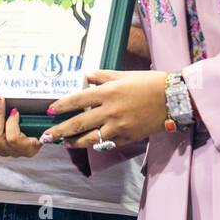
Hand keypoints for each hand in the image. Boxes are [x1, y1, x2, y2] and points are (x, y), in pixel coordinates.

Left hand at [45, 70, 169, 149]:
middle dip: (60, 131)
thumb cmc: (149, 82)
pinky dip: (96, 145)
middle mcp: (110, 111)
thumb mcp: (124, 74)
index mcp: (108, 92)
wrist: (173, 98)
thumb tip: (86, 76)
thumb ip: (103, 76)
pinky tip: (89, 144)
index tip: (49, 111)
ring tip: (64, 143)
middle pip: (79, 123)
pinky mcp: (128, 138)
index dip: (62, 106)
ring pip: (90, 138)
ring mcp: (118, 127)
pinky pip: (107, 144)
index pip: (77, 100)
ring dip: (75, 142)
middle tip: (47, 136)